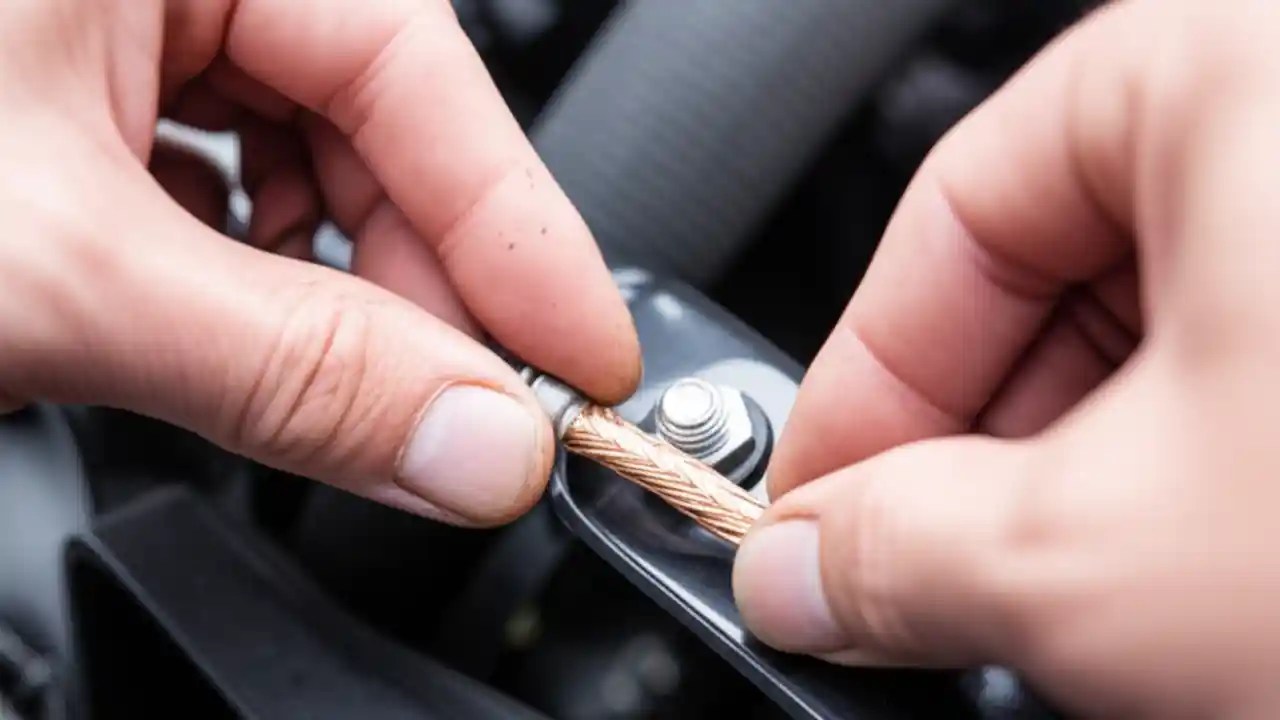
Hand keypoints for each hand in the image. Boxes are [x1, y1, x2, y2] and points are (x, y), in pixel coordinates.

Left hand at [0, 1, 639, 525]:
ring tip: (348, 383)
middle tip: (471, 411)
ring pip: (296, 161)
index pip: (413, 64)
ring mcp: (107, 26)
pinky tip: (242, 327)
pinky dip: (251, 276)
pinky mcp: (70, 103)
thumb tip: (481, 444)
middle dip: (421, 280)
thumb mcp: (63, 277)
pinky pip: (219, 183)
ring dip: (336, 287)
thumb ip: (291, 367)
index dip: (518, 228)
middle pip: (366, 120)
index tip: (584, 357)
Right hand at [734, 1, 1279, 715]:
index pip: (953, 208)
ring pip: (1174, 323)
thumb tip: (800, 565)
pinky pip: (1271, 354)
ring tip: (1082, 604)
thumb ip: (896, 549)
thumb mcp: (1100, 563)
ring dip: (1096, 476)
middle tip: (931, 581)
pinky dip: (1211, 466)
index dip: (857, 381)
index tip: (821, 509)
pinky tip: (1206, 569)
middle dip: (980, 451)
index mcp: (1241, 57)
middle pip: (1062, 269)